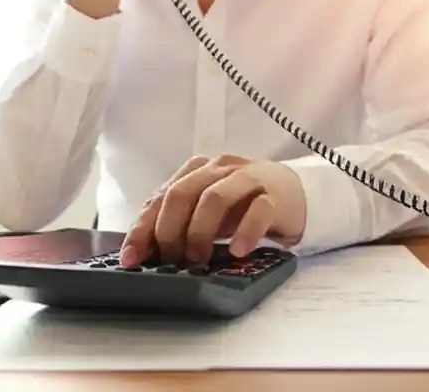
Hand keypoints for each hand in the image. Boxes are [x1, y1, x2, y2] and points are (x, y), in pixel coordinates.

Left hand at [120, 154, 307, 267]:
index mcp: (196, 170)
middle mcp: (219, 168)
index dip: (143, 229)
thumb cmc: (244, 206)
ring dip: (200, 232)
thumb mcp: (206, 212)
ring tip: (199, 259)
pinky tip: (236, 252)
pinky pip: (258, 211)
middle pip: (183, 194)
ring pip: (215, 198)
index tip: (131, 258)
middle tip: (173, 260)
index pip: (161, 197)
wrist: (296, 196)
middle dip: (170, 231)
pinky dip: (244, 232)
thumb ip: (178, 222)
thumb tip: (142, 251)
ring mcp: (248, 178)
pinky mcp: (275, 195)